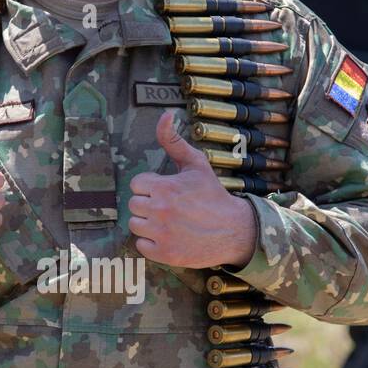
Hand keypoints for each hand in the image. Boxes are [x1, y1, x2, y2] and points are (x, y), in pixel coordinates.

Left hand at [127, 109, 257, 268]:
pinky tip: (169, 236)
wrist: (233, 230)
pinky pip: (141, 245)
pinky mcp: (163, 254)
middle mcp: (160, 210)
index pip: (137, 184)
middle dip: (148, 204)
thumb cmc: (213, 195)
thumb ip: (174, 140)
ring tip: (168, 221)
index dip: (151, 187)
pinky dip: (151, 243)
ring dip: (148, 223)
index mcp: (165, 187)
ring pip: (135, 225)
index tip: (168, 191)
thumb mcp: (196, 163)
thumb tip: (165, 114)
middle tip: (169, 207)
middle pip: (133, 205)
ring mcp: (161, 234)